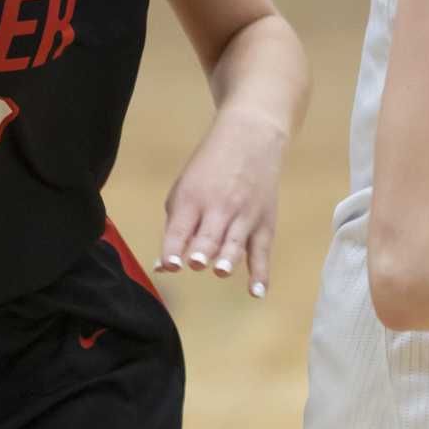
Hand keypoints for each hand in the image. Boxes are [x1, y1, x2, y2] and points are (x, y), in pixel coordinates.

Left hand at [156, 107, 287, 295]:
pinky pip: (262, 251)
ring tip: (220, 270)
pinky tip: (256, 292)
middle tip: (197, 262)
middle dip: (203, 249)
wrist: (252, 136)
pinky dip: (261, 273)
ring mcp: (244, 214)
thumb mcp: (184, 188)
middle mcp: (219, 207)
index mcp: (192, 198)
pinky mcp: (264, 222)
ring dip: (227, 257)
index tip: (169, 264)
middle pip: (210, 234)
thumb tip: (164, 266)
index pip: (180, 228)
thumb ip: (176, 226)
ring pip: (235, 242)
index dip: (174, 247)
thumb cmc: (210, 167)